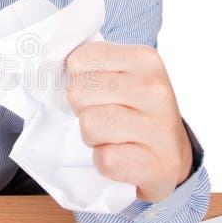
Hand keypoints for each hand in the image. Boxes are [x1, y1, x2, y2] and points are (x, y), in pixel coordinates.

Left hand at [66, 43, 192, 202]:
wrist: (173, 155)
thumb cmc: (136, 112)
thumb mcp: (122, 76)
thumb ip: (92, 67)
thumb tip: (49, 70)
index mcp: (143, 59)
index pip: (78, 61)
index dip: (78, 81)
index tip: (98, 92)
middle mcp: (155, 88)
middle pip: (78, 92)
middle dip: (83, 109)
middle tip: (106, 118)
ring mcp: (158, 126)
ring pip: (88, 125)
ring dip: (93, 137)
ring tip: (114, 137)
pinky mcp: (156, 163)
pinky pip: (104, 159)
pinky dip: (105, 162)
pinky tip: (124, 156)